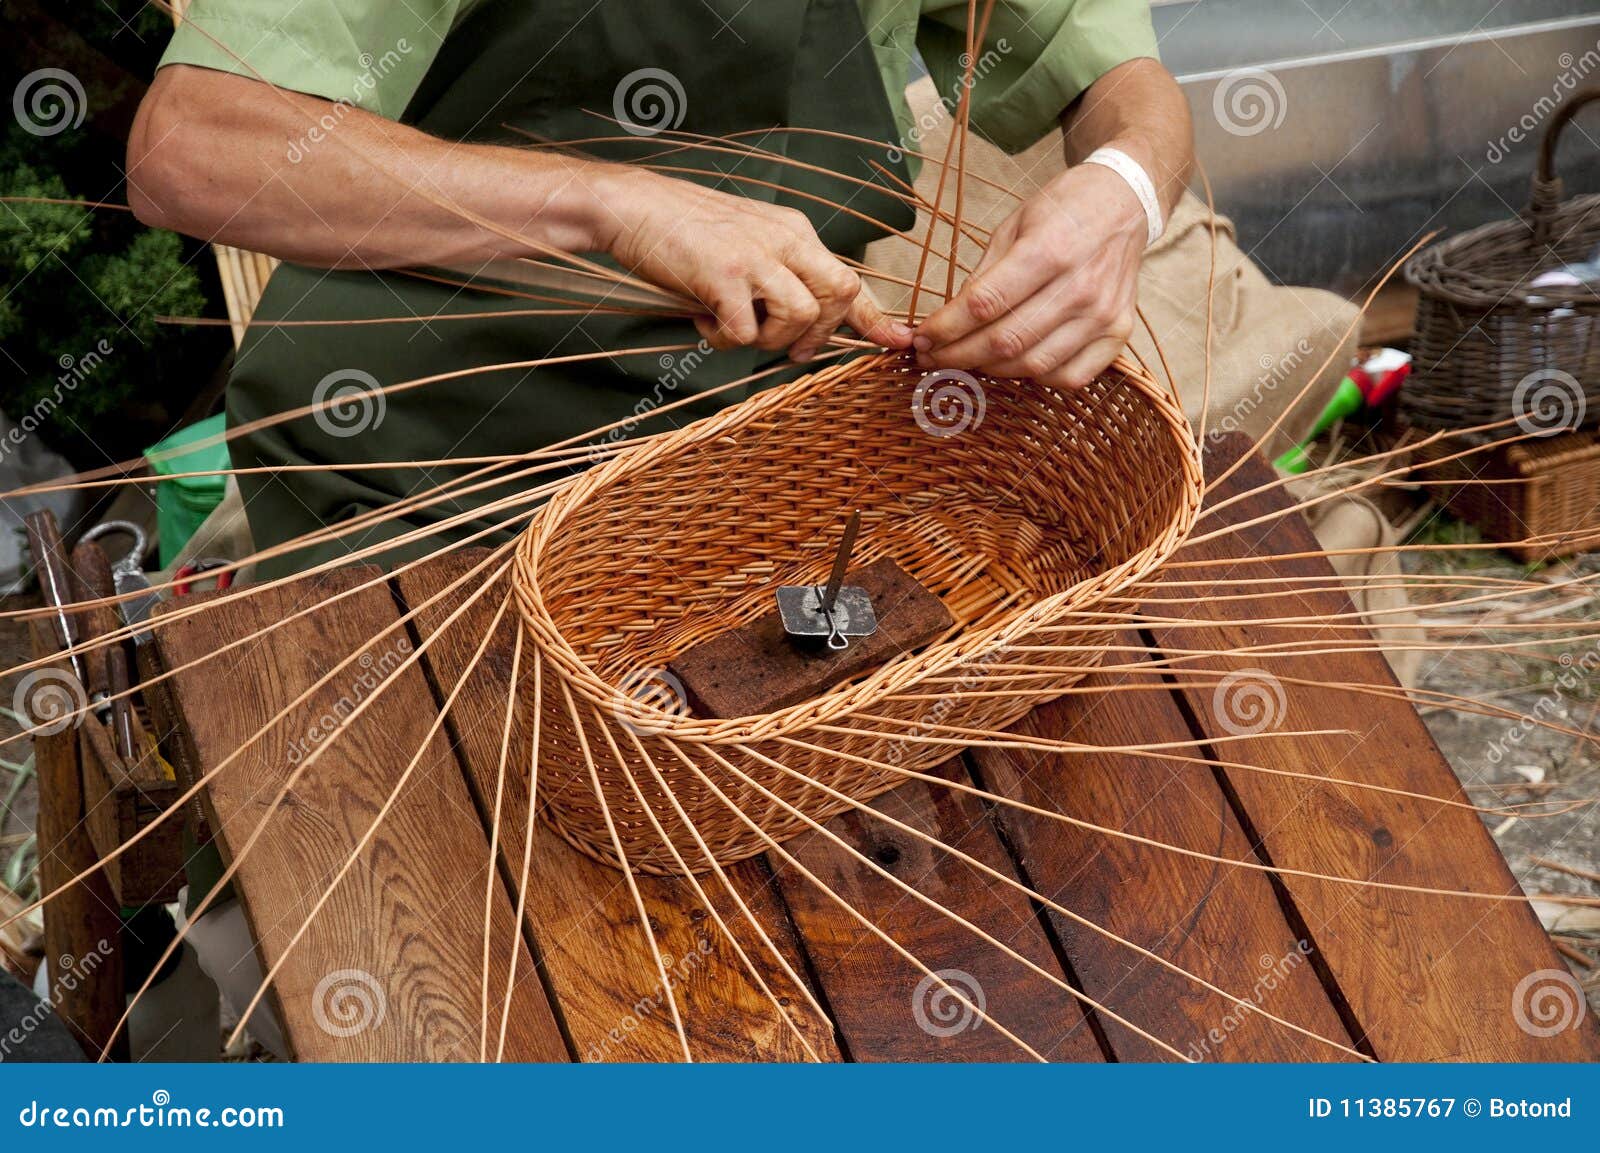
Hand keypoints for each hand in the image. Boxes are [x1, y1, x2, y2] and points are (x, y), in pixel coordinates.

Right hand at [598, 168, 912, 360]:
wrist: (630, 206)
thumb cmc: (682, 231)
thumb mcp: (747, 242)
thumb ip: (778, 272)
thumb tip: (800, 325)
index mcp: (793, 231)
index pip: (849, 276)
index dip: (875, 316)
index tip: (895, 341)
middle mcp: (784, 238)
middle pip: (839, 294)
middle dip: (818, 336)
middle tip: (785, 348)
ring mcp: (755, 255)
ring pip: (801, 316)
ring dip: (771, 340)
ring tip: (733, 328)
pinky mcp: (724, 274)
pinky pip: (747, 331)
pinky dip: (726, 340)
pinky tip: (702, 321)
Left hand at [912, 160, 1147, 388]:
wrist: (1124, 203)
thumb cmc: (1063, 210)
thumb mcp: (1013, 225)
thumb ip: (983, 275)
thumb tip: (948, 321)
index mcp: (1049, 250)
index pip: (984, 304)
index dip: (945, 328)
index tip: (921, 338)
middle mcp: (1080, 287)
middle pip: (1005, 341)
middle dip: (957, 354)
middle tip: (932, 357)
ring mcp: (1103, 315)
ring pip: (1033, 365)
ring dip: (989, 369)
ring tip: (966, 360)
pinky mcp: (1118, 334)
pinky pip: (1069, 377)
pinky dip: (1035, 378)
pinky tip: (1015, 363)